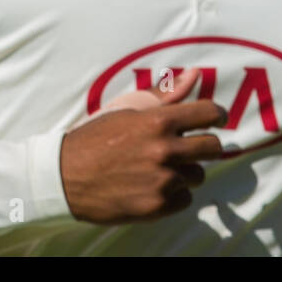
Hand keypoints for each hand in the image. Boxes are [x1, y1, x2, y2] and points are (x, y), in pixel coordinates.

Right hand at [59, 69, 227, 223]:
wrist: (64, 177)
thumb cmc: (95, 138)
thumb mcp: (127, 110)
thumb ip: (165, 95)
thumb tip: (194, 74)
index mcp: (158, 121)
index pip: (208, 113)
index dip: (217, 115)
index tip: (216, 119)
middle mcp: (164, 150)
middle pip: (212, 147)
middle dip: (205, 146)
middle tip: (189, 147)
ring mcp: (162, 181)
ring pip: (197, 175)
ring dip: (184, 172)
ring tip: (158, 169)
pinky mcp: (157, 206)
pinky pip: (185, 200)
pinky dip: (173, 195)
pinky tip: (151, 187)